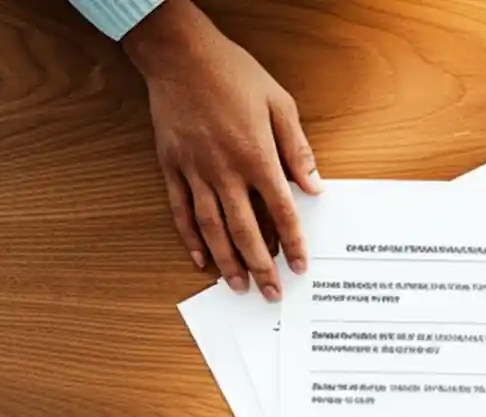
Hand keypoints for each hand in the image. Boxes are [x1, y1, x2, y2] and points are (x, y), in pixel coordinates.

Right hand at [123, 0, 320, 298]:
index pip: (281, 212)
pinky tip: (201, 259)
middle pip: (247, 231)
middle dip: (262, 267)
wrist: (180, 54)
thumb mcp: (279, 103)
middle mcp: (225, 171)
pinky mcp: (171, 166)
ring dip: (227, 262)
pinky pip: (181, 211)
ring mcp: (195, 171)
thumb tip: (314, 185)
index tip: (301, 267)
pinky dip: (191, 238)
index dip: (293, 243)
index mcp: (256, 156)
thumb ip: (296, 149)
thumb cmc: (233, 74)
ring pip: (212, 229)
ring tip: (238, 286)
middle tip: (271, 294)